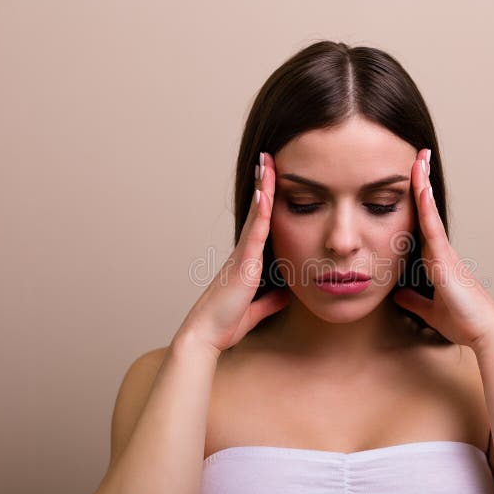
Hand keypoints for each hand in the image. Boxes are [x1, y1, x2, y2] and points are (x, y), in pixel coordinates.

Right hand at [171, 153, 289, 355]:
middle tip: (268, 158)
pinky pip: (255, 233)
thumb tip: (287, 295)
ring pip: (256, 215)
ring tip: (267, 163)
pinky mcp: (243, 264)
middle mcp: (242, 253)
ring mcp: (242, 256)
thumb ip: (270, 301)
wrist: (206, 335)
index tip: (271, 179)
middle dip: (263, 184)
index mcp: (246, 262)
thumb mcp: (256, 310)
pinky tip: (265, 194)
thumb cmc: (225, 324)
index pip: (261, 224)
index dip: (266, 201)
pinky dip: (261, 212)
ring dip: (262, 189)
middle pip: (257, 211)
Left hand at [392, 149, 493, 356]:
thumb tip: (399, 294)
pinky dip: (425, 207)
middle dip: (421, 182)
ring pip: (429, 211)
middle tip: (418, 155)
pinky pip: (432, 227)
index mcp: (435, 260)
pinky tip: (420, 189)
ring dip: (423, 184)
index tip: (412, 178)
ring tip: (419, 158)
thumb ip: (414, 301)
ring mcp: (443, 252)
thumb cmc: (463, 321)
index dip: (416, 201)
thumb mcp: (429, 310)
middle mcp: (440, 250)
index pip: (420, 223)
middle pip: (426, 209)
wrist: (482, 333)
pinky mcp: (445, 259)